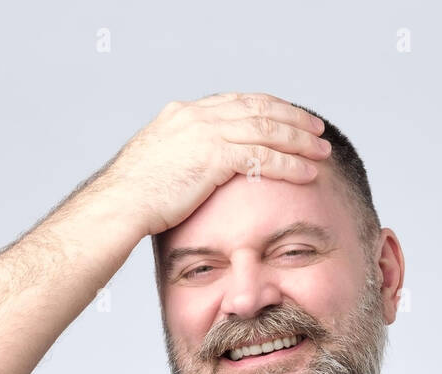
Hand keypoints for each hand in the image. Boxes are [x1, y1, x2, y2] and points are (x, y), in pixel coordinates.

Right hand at [99, 92, 331, 236]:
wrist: (119, 205)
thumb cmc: (133, 198)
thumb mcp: (158, 165)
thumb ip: (181, 156)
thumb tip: (194, 167)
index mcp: (183, 114)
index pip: (237, 101)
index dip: (268, 108)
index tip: (289, 117)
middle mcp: (196, 115)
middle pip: (258, 108)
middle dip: (292, 119)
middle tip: (316, 130)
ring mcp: (205, 133)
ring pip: (267, 129)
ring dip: (299, 141)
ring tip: (322, 152)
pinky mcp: (213, 156)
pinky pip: (263, 157)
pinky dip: (289, 164)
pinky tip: (307, 173)